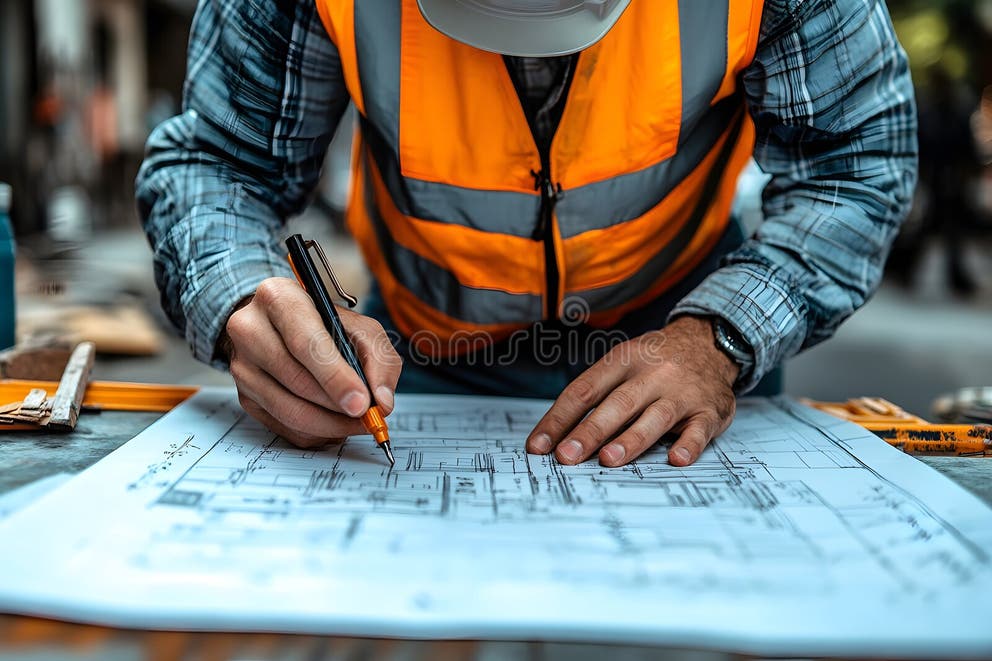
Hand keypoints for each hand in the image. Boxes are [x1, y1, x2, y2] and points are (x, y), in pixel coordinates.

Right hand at [222, 277, 401, 447]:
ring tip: (356, 422)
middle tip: (367, 417)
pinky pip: (284, 426)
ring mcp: (242, 366)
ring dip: (330, 424)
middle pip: (296, 380)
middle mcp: (250, 329)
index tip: (362, 402)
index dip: (336, 377)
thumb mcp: (359, 326)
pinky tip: (333, 423)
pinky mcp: (244, 396)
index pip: (305, 343)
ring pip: (289, 410)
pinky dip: (315, 432)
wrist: (280, 326)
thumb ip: (378, 358)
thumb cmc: (324, 324)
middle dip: (338, 406)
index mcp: (279, 299)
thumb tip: (381, 400)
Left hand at [525, 316, 737, 466]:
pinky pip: (699, 429)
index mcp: (623, 360)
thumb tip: (558, 436)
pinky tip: (675, 459)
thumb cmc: (655, 360)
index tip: (538, 446)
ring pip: (655, 416)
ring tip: (608, 460)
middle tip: (567, 456)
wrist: (710, 342)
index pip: (584, 390)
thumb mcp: (624, 361)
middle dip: (590, 431)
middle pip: (617, 404)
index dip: (559, 419)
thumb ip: (597, 394)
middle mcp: (652, 374)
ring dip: (631, 439)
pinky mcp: (709, 410)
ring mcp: (682, 392)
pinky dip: (688, 444)